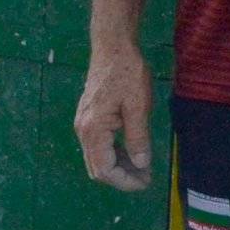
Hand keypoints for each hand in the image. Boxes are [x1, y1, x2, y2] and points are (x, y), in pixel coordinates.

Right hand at [73, 43, 154, 191]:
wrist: (112, 47)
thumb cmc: (127, 72)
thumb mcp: (138, 107)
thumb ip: (138, 138)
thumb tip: (141, 165)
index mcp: (93, 129)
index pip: (105, 169)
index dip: (125, 181)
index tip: (146, 182)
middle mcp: (83, 130)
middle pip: (97, 169)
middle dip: (121, 178)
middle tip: (146, 178)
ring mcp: (83, 124)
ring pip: (97, 159)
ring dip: (118, 168)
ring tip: (142, 168)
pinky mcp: (88, 119)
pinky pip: (98, 147)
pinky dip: (114, 155)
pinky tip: (132, 152)